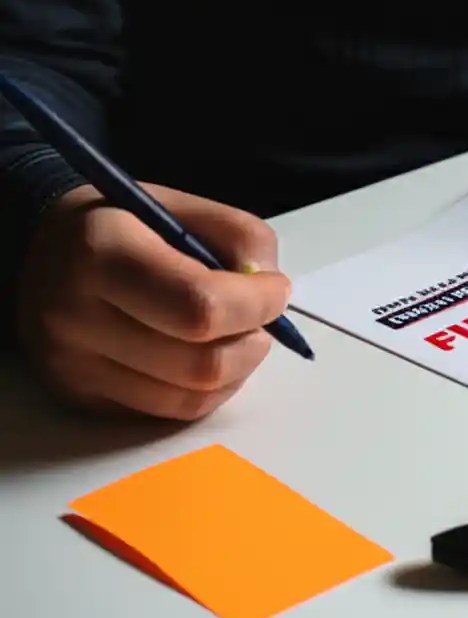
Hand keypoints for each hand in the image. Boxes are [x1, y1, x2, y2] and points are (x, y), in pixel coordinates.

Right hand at [16, 184, 290, 420]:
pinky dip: (207, 390)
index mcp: (102, 251)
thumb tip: (271, 290)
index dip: (255, 303)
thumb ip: (239, 237)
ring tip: (237, 336)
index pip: (199, 304)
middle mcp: (77, 315)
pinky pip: (169, 411)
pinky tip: (208, 358)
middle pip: (200, 363)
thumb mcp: (180, 206)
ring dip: (237, 371)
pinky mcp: (82, 397)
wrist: (41, 249)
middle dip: (252, 342)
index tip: (276, 289)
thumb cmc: (123, 225)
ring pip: (191, 398)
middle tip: (263, 319)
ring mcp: (74, 365)